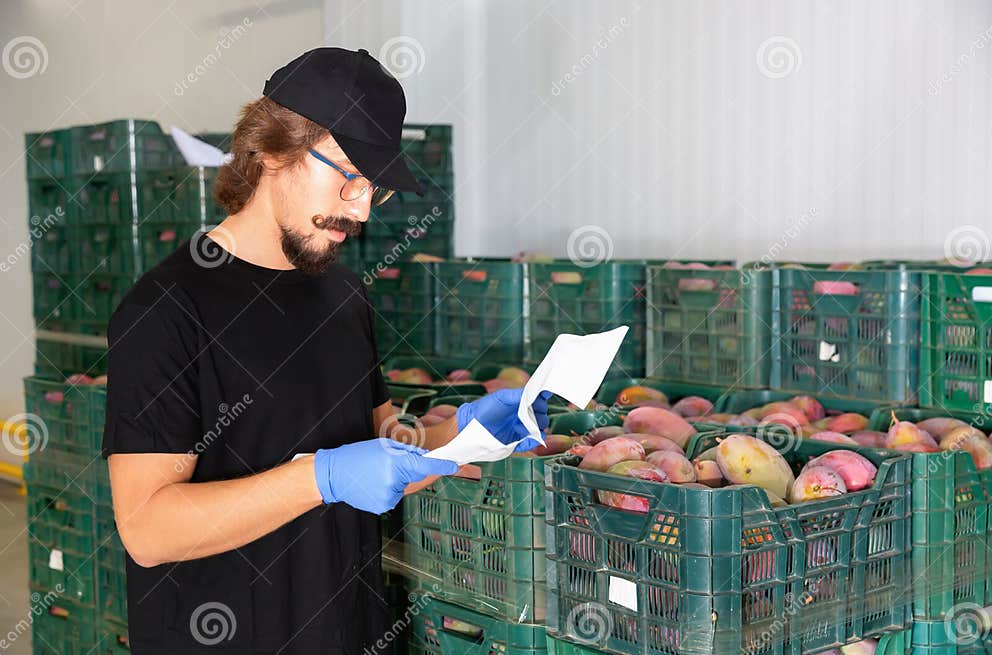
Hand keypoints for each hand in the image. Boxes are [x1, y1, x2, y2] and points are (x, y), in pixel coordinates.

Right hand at [313, 438, 457, 513]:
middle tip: (389, 464)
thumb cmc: (357, 456)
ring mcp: (388, 497)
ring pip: (405, 487)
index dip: (443, 466)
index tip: (455, 466)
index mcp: (395, 463)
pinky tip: (374, 484)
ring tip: (376, 474)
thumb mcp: (383, 446)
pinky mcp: (383, 506)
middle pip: (415, 477)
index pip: (426, 466)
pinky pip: (395, 496)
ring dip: (398, 480)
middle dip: (410, 470)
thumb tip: (425, 458)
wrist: (332, 475)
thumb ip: (407, 453)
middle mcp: (394, 482)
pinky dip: (389, 490)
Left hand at [456, 388, 551, 450]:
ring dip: (538, 429)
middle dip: (541, 417)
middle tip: (534, 416)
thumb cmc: (485, 407)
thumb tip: (534, 394)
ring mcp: (520, 429)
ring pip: (538, 430)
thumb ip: (518, 394)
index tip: (543, 401)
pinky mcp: (516, 442)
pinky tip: (532, 439)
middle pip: (541, 417)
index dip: (542, 402)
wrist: (472, 425)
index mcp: (521, 403)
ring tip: (530, 428)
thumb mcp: (502, 397)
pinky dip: (533, 442)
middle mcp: (522, 416)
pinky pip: (529, 443)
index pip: (539, 402)